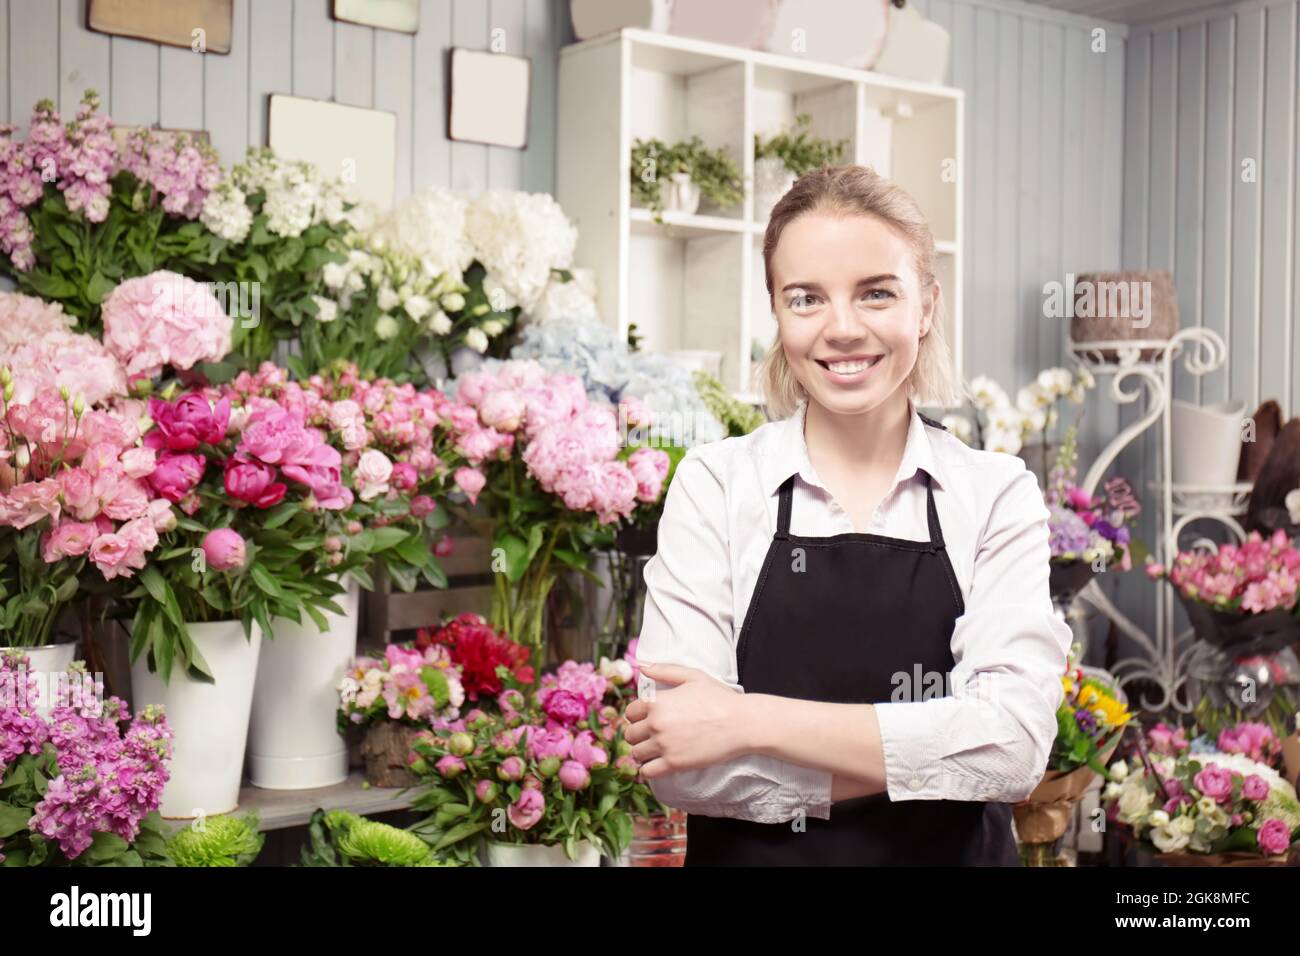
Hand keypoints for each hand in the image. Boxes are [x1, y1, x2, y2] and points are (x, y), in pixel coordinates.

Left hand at [623, 661, 750, 779]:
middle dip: (639, 735)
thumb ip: (665, 671)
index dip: (639, 715)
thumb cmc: (719, 698)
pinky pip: (647, 772)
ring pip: (636, 754)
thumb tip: (642, 667)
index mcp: (657, 702)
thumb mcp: (692, 676)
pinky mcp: (674, 764)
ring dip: (643, 753)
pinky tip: (659, 765)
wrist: (741, 723)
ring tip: (656, 751)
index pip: (630, 712)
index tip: (649, 719)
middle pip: (630, 734)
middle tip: (653, 736)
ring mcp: (664, 745)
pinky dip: (649, 770)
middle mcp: (656, 723)